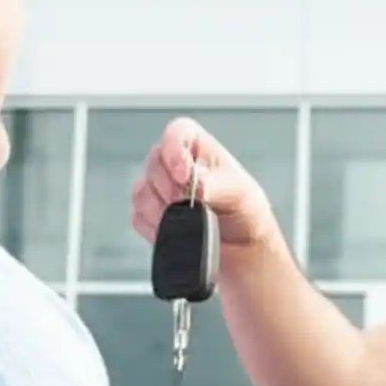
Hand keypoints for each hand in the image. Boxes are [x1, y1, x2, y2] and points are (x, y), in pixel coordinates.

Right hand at [131, 117, 277, 248]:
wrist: (241, 253)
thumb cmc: (246, 215)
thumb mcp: (243, 195)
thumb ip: (219, 184)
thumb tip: (197, 183)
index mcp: (201, 150)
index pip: (177, 132)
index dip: (174, 150)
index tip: (184, 175)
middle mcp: (177, 165)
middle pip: (154, 162)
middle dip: (171, 188)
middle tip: (191, 205)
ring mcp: (160, 189)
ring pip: (142, 191)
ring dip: (164, 209)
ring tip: (190, 220)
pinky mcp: (149, 214)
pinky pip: (138, 216)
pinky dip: (156, 226)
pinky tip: (178, 231)